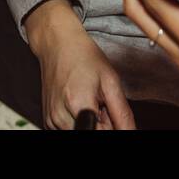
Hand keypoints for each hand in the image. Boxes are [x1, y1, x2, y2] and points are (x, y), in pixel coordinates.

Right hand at [24, 0, 134, 129]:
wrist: (58, 43)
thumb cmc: (83, 57)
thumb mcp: (111, 81)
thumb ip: (122, 113)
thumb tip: (131, 132)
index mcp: (79, 106)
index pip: (104, 134)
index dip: (112, 125)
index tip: (110, 110)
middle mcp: (60, 117)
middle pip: (91, 134)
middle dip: (102, 125)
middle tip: (100, 103)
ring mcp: (51, 120)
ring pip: (80, 133)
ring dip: (90, 124)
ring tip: (89, 101)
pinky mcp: (47, 121)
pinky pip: (68, 131)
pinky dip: (77, 123)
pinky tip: (78, 104)